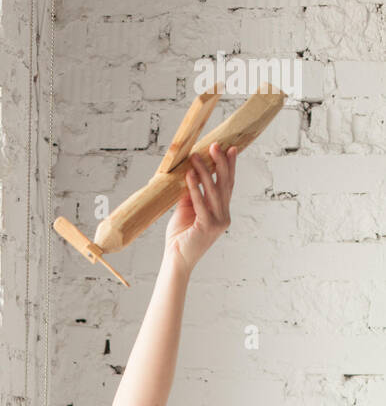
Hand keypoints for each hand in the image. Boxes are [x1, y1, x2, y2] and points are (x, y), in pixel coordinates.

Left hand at [164, 142, 235, 276]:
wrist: (176, 260)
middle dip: (220, 163)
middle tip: (215, 145)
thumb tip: (191, 173)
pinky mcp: (207, 227)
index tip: (230, 148)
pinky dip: (194, 188)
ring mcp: (218, 223)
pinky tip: (189, 175)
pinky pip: (200, 203)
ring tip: (196, 156)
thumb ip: (191, 194)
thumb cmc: (180, 237)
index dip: (229, 167)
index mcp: (221, 212)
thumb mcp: (186, 210)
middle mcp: (224, 216)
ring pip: (213, 191)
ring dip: (204, 171)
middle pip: (224, 185)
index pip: (227, 185)